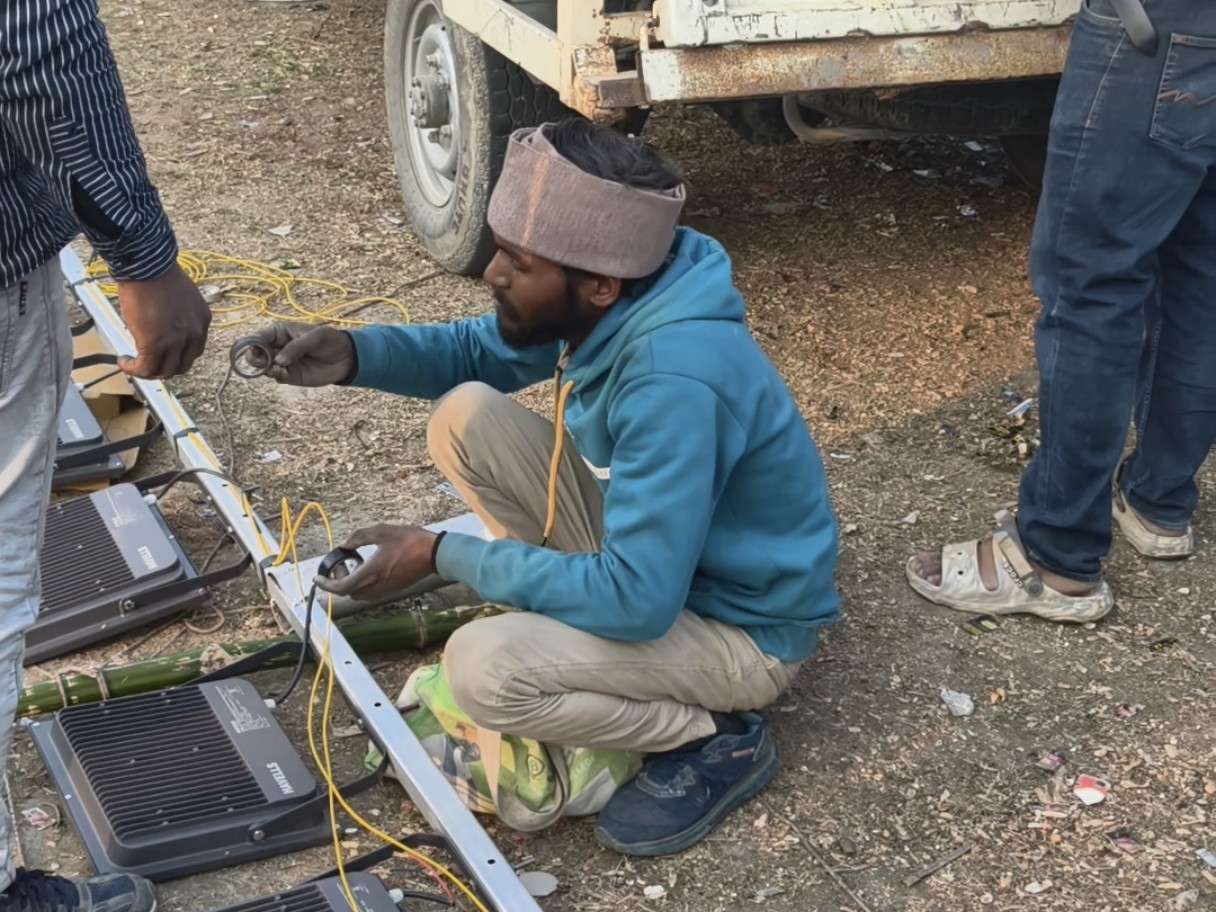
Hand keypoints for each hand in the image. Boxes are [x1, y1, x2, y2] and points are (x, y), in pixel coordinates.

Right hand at [116, 263, 211, 378]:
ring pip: (165, 371)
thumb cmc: (158, 273)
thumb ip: (178, 316)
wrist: (147, 265)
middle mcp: (194, 333)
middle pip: (182, 365)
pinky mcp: (155, 344)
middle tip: (147, 365)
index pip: (194, 350)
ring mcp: (176, 340)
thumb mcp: (181, 298)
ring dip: (148, 372)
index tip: (162, 355)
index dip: (177, 356)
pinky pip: (146, 368)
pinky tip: (124, 362)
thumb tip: (162, 327)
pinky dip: (134, 370)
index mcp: (202, 321)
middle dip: (164, 368)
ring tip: (133, 365)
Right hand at [241, 322, 356, 386]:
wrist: (346, 358)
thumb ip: (296, 347)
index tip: (255, 350)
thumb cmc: (331, 341)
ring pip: (263, 367)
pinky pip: (276, 377)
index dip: (253, 344)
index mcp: (280, 332)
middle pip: (255, 353)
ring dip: (265, 369)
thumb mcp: (316, 338)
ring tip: (276, 368)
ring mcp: (282, 362)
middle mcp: (277, 347)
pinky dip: (275, 376)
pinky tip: (282, 373)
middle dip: (255, 358)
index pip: (259, 337)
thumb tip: (278, 361)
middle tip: (265, 362)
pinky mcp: (289, 375)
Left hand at [313, 524, 438, 601]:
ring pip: (359, 595)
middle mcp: (376, 586)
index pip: (341, 587)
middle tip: (341, 565)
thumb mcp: (382, 532)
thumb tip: (345, 544)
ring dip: (351, 585)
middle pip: (348, 593)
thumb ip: (359, 537)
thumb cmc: (411, 541)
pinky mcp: (393, 590)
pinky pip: (371, 593)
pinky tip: (369, 569)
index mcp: (371, 572)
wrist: (435, 554)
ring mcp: (386, 590)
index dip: (326, 584)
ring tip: (354, 566)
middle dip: (339, 582)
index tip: (318, 579)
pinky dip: (363, 585)